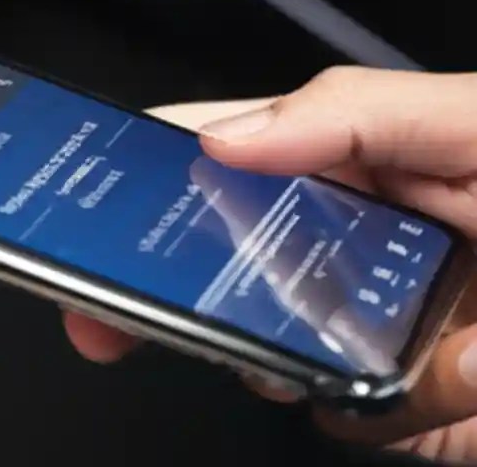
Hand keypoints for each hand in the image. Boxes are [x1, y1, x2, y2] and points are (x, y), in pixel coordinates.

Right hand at [64, 67, 476, 462]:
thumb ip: (364, 113)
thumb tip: (235, 134)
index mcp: (375, 160)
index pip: (236, 149)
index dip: (154, 166)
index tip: (93, 193)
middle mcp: (368, 243)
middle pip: (233, 262)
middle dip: (192, 287)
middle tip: (116, 311)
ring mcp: (392, 329)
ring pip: (286, 355)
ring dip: (328, 363)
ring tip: (442, 347)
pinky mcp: (418, 408)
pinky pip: (357, 420)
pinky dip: (404, 418)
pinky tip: (462, 393)